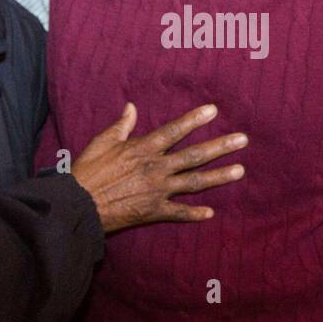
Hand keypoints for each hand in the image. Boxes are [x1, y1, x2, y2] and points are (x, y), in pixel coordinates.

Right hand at [70, 102, 246, 233]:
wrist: (79, 204)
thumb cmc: (88, 171)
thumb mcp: (102, 142)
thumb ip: (121, 125)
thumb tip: (132, 107)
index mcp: (143, 149)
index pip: (175, 131)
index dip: (194, 120)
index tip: (213, 110)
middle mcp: (156, 168)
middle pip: (195, 156)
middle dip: (221, 146)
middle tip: (242, 140)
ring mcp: (158, 190)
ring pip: (195, 182)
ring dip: (219, 177)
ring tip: (240, 170)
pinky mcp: (154, 211)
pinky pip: (179, 213)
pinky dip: (195, 214)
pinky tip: (211, 213)